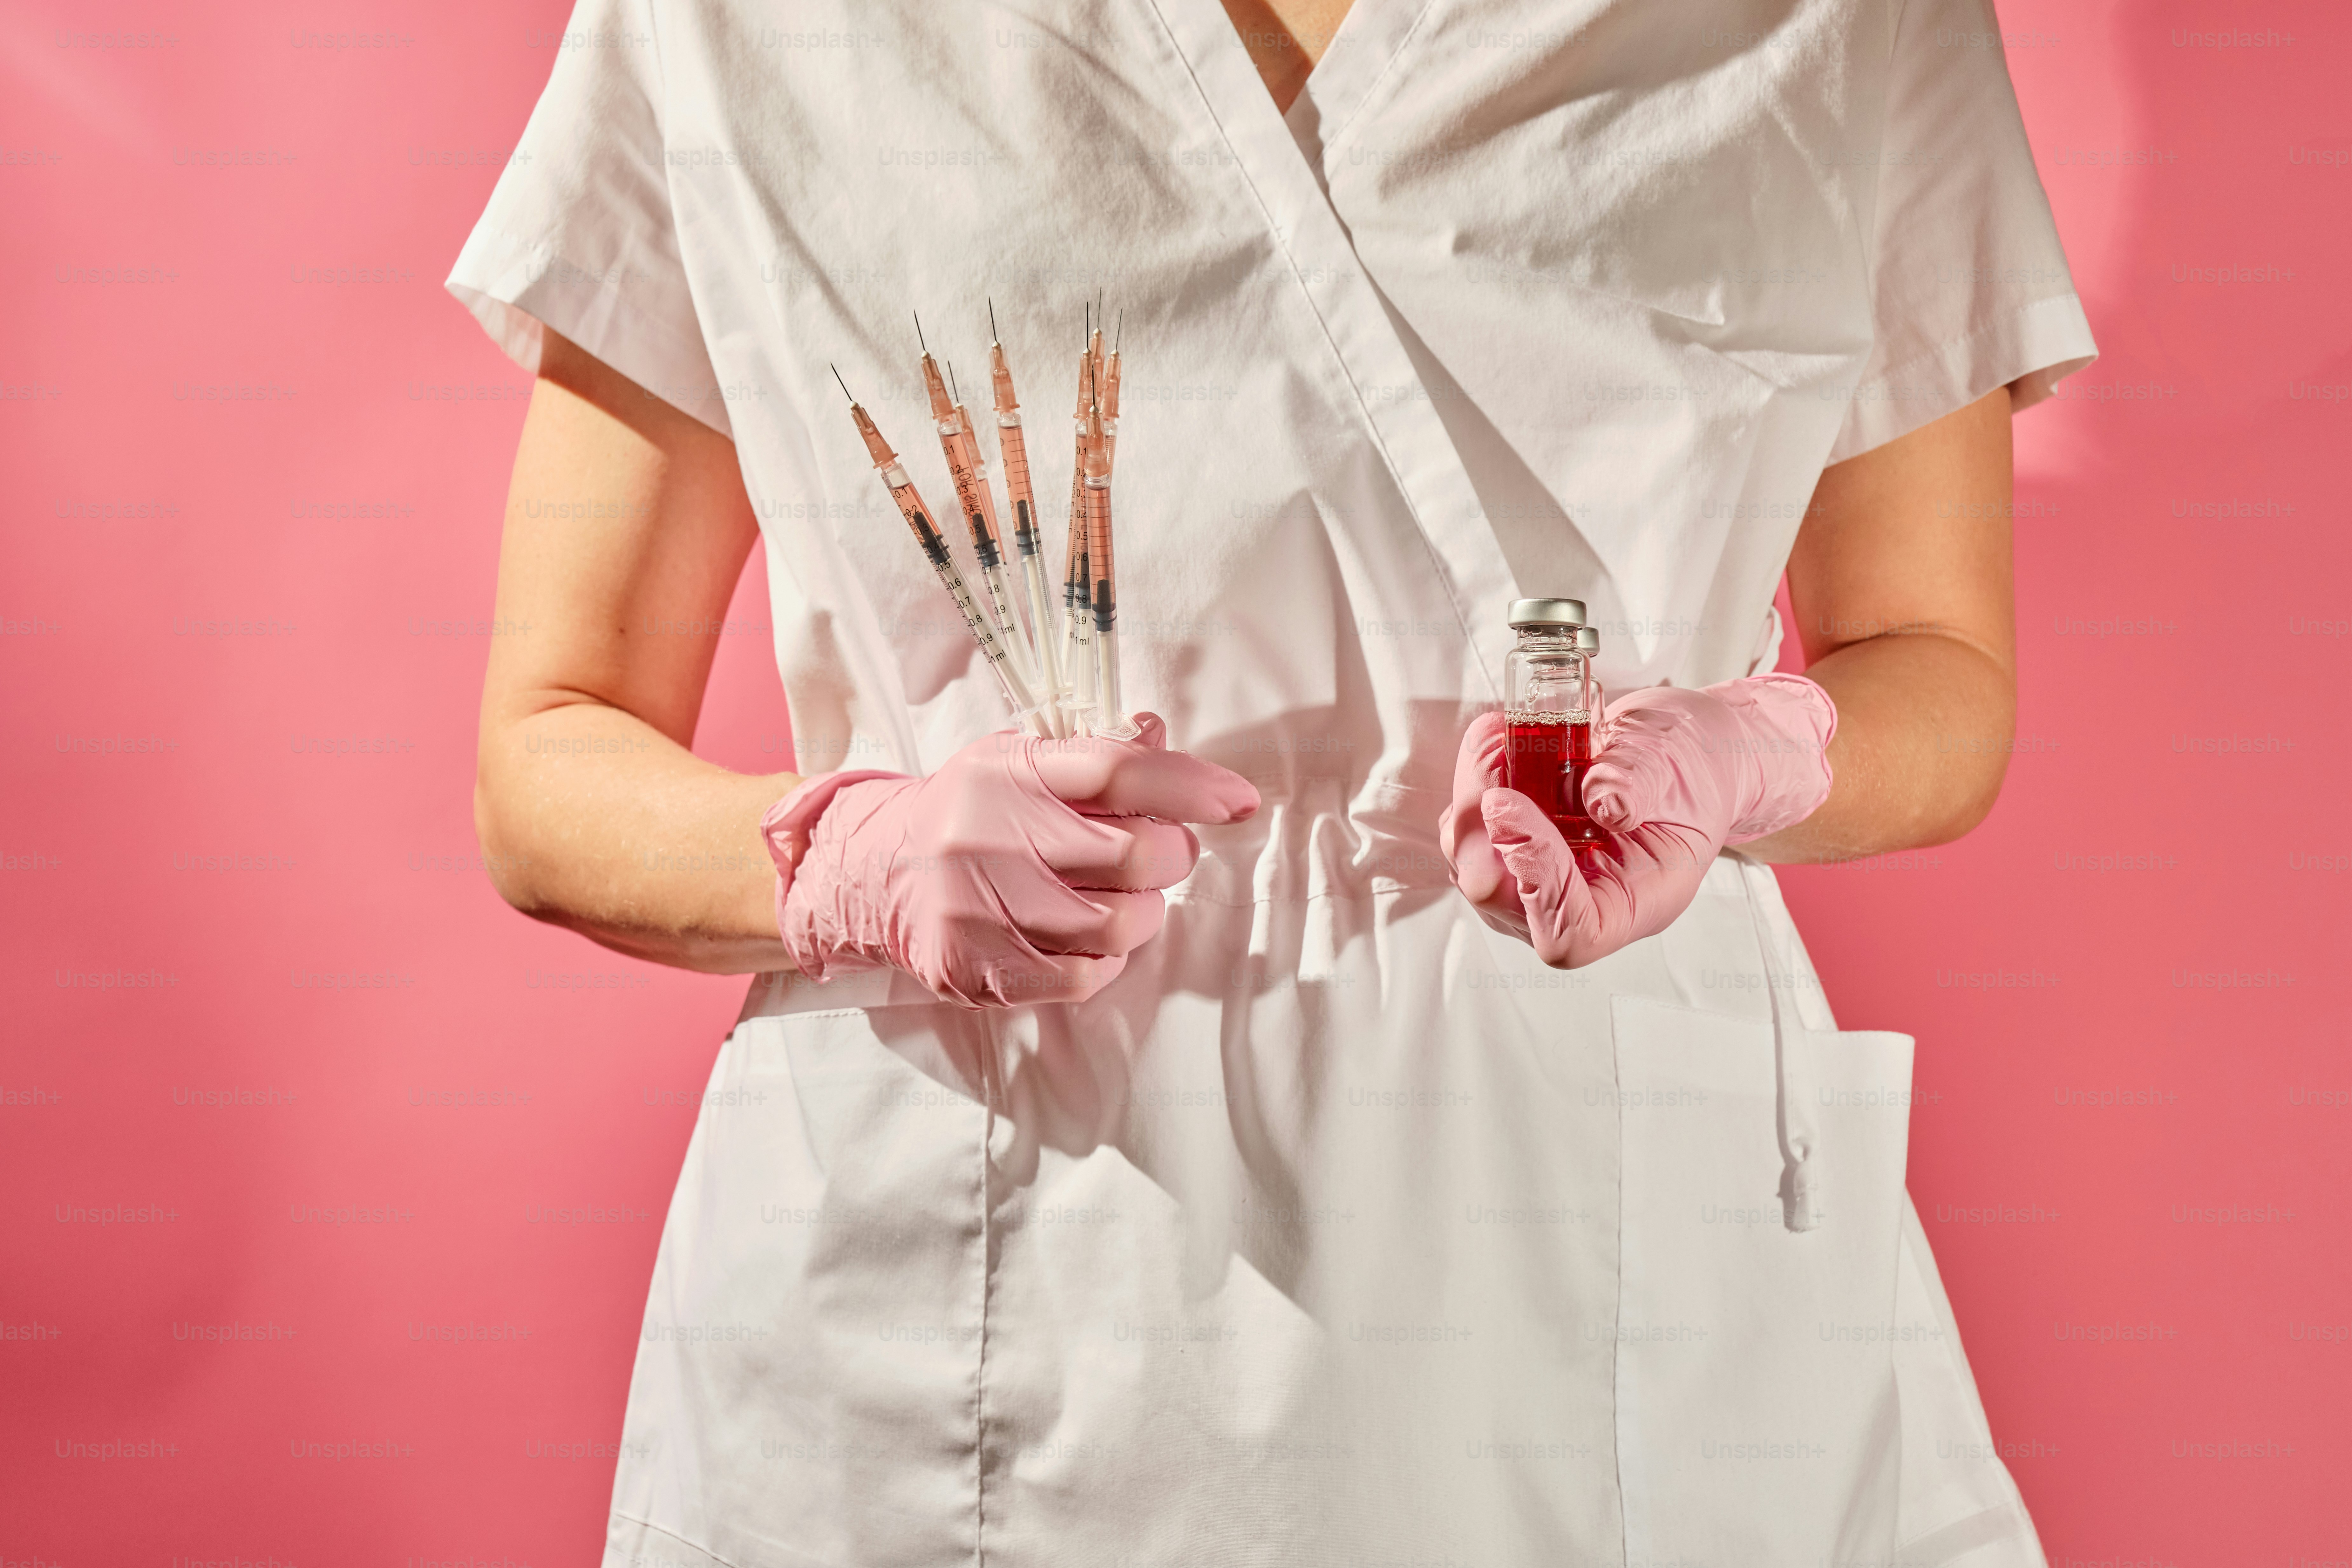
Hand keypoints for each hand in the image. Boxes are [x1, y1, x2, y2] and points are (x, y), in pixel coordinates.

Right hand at [761, 713, 1259, 1007]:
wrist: (876, 872)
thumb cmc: (971, 812)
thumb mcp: (1021, 761)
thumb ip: (1093, 753)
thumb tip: (1162, 733)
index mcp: (1014, 771)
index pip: (1120, 770)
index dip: (1191, 786)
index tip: (1237, 801)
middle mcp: (996, 833)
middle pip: (1137, 855)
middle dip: (1170, 857)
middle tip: (1160, 854)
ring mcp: (984, 906)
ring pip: (1120, 924)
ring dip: (1142, 914)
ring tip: (1119, 899)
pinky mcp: (980, 968)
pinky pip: (1085, 976)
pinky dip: (1106, 960)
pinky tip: (1090, 939)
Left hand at [1439, 675, 1835, 967]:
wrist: (1678, 754)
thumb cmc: (1687, 772)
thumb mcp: (1676, 769)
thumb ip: (1638, 783)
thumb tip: (1600, 801)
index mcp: (1629, 904)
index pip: (1568, 933)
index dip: (1535, 883)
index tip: (1513, 809)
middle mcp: (1572, 902)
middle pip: (1501, 901)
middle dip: (1483, 833)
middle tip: (1492, 764)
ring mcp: (1533, 880)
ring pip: (1471, 863)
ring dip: (1471, 801)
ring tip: (1499, 739)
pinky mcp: (1508, 849)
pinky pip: (1469, 830)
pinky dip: (1472, 782)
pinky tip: (1496, 740)